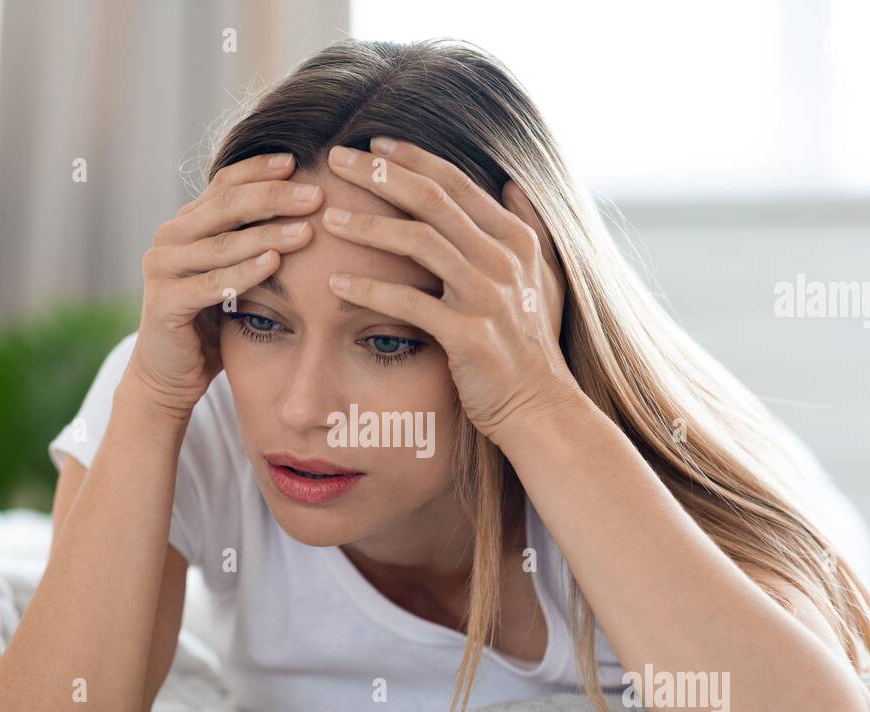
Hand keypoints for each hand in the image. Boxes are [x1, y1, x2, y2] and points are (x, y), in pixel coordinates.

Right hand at [130, 152, 324, 418]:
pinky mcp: (164, 302)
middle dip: (275, 197)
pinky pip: (211, 283)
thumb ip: (254, 241)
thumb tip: (313, 208)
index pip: (226, 184)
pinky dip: (244, 272)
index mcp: (188, 223)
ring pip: (223, 244)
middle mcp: (170, 237)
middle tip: (316, 195)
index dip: (261, 170)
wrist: (170, 372)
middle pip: (227, 205)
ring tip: (308, 231)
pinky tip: (274, 263)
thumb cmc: (213, 321)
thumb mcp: (234, 273)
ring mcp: (162, 268)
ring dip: (268, 235)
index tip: (299, 161)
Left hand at [319, 137, 581, 444]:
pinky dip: (369, 291)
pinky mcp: (468, 335)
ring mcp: (488, 296)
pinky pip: (409, 304)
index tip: (372, 145)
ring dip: (368, 227)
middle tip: (335, 160)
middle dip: (380, 176)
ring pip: (419, 243)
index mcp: (515, 239)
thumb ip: (529, 227)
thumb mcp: (542, 279)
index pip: (456, 183)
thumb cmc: (531, 345)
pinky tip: (335, 286)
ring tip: (327, 220)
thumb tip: (515, 183)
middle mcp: (503, 260)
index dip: (412, 159)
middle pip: (433, 201)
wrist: (538, 408)